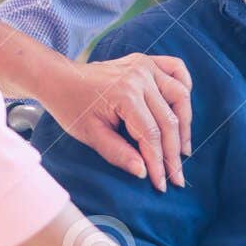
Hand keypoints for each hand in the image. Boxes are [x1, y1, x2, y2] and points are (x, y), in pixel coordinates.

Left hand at [41, 54, 192, 191]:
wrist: (60, 78)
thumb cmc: (72, 108)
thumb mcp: (90, 135)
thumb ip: (118, 153)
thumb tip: (144, 172)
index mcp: (124, 95)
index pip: (151, 135)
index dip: (158, 163)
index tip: (162, 184)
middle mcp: (140, 77)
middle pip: (169, 119)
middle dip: (173, 153)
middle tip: (177, 177)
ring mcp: (146, 66)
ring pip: (180, 96)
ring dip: (185, 124)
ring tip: (183, 149)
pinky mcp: (147, 61)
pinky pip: (177, 70)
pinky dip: (185, 87)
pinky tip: (182, 108)